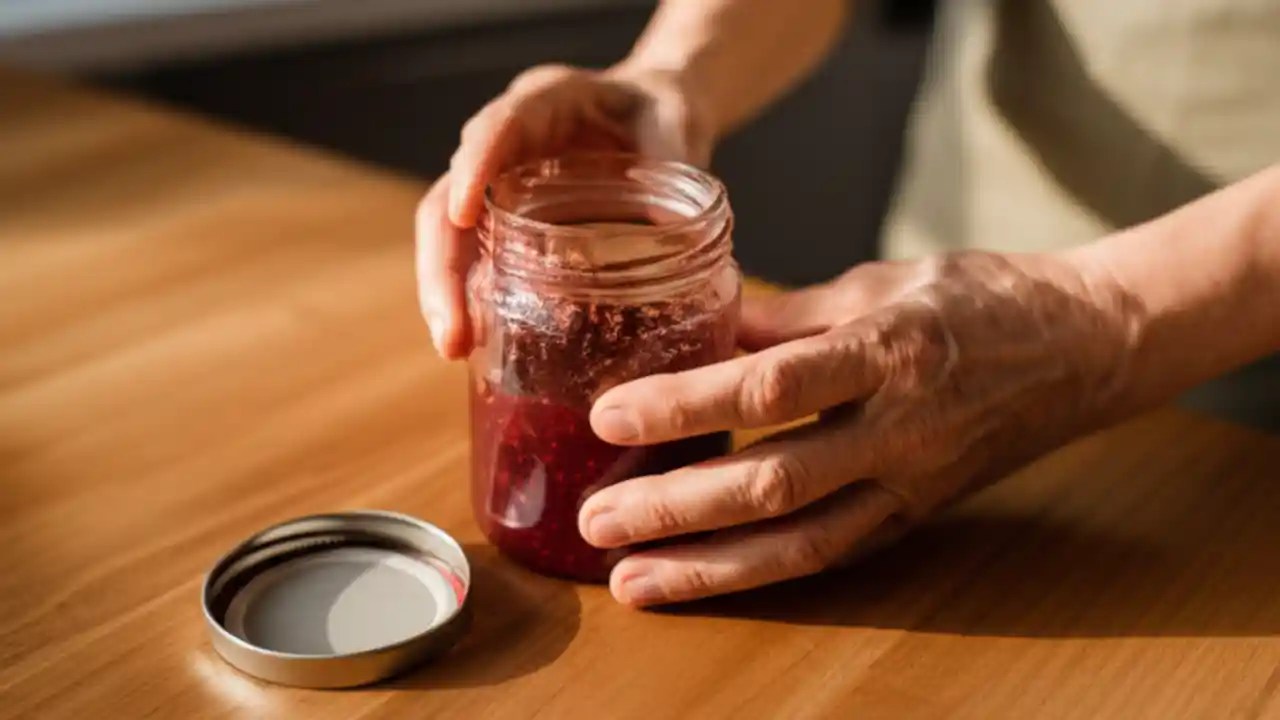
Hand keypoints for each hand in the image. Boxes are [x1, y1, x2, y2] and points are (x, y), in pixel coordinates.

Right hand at [416, 64, 712, 358]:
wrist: (658, 115)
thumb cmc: (664, 113)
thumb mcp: (678, 129)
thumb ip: (676, 165)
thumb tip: (673, 234)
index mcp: (547, 101)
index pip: (499, 126)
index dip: (476, 165)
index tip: (463, 212)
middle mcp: (507, 143)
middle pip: (449, 197)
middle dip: (443, 266)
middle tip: (452, 329)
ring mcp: (499, 184)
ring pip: (450, 235)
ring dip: (446, 292)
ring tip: (455, 347)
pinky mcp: (508, 221)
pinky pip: (476, 257)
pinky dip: (472, 298)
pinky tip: (477, 343)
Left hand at [578, 251, 1143, 605]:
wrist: (1084, 348)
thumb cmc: (979, 300)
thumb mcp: (882, 281)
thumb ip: (789, 312)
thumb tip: (703, 327)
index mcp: (889, 348)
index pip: (773, 384)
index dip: (687, 404)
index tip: (610, 412)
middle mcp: (900, 428)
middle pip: (776, 482)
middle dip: (677, 508)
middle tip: (596, 520)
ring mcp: (911, 483)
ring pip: (801, 542)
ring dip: (708, 568)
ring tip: (628, 579)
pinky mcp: (915, 516)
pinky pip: (831, 554)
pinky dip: (760, 573)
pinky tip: (699, 579)